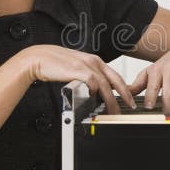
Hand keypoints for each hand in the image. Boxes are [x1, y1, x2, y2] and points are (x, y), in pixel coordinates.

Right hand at [19, 45, 134, 112]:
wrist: (39, 58)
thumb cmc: (55, 64)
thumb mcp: (76, 68)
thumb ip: (87, 76)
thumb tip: (95, 89)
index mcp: (94, 60)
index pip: (114, 75)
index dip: (123, 87)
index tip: (128, 97)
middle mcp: (94, 61)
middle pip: (116, 80)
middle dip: (125, 94)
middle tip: (131, 106)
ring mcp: (87, 65)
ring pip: (106, 85)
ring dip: (112, 100)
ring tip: (114, 112)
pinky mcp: (79, 70)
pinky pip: (93, 84)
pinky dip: (95, 93)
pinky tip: (94, 100)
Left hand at [128, 46, 169, 112]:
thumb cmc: (167, 64)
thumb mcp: (150, 71)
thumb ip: (138, 84)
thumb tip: (124, 93)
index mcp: (158, 69)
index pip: (153, 86)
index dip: (150, 98)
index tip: (149, 107)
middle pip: (169, 93)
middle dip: (166, 107)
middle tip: (165, 113)